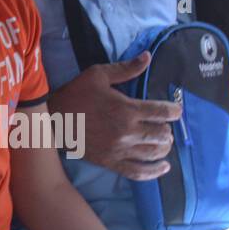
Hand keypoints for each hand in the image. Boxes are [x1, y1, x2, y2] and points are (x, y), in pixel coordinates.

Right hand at [49, 52, 181, 179]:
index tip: (175, 110)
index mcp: (126, 109)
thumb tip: (148, 56)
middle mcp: (126, 131)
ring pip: (154, 153)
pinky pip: (138, 172)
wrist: (53, 118)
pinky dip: (154, 171)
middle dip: (167, 129)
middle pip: (162, 134)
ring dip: (164, 147)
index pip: (162, 112)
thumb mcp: (98, 75)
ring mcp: (119, 149)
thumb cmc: (76, 94)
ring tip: (163, 141)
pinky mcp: (111, 162)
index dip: (174, 111)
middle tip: (163, 124)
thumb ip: (126, 68)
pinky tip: (163, 167)